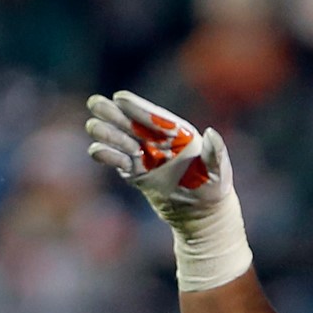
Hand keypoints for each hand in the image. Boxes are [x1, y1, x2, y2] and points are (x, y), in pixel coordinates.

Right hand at [85, 91, 251, 290]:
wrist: (202, 214)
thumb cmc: (214, 187)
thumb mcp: (219, 171)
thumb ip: (216, 153)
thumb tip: (211, 133)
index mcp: (179, 134)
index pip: (155, 118)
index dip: (138, 108)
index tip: (120, 98)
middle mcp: (159, 142)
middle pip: (133, 124)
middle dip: (114, 114)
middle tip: (94, 102)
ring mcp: (145, 157)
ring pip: (121, 141)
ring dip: (108, 133)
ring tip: (93, 126)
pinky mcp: (136, 174)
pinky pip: (119, 162)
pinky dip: (108, 156)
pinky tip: (97, 151)